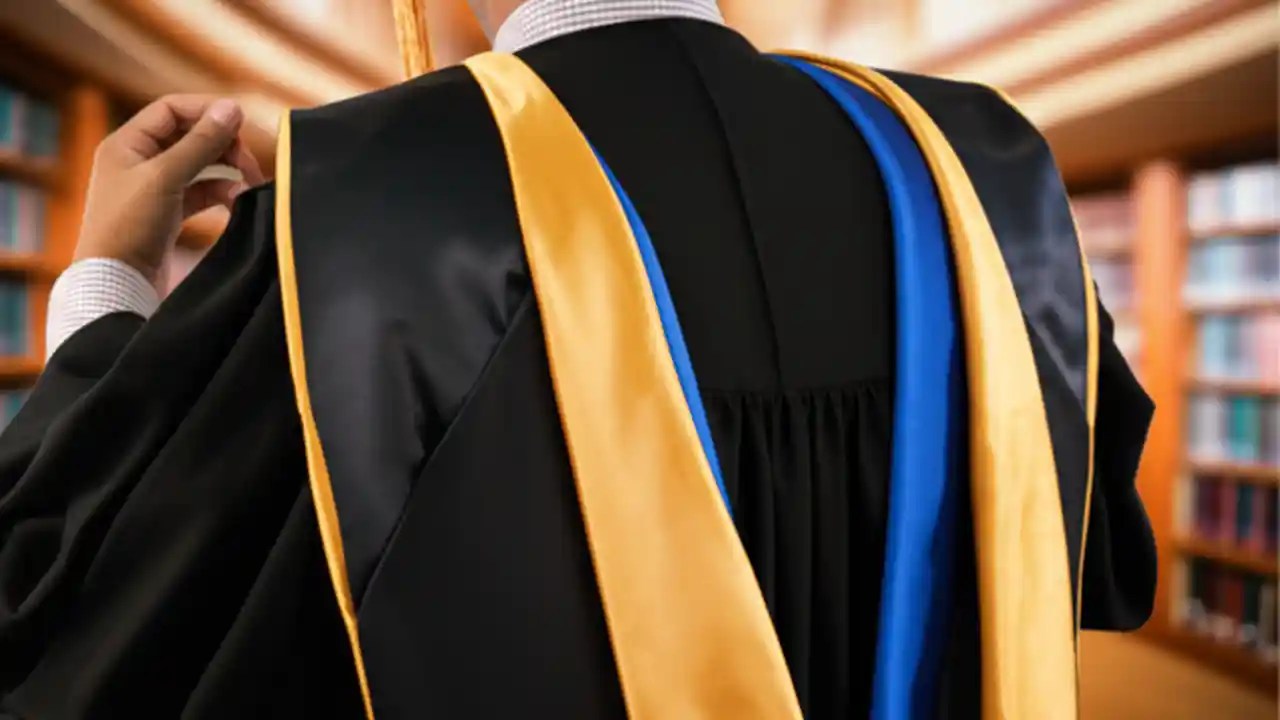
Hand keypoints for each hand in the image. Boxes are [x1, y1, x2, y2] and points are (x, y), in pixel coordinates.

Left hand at [75, 95, 265, 287]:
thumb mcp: (166, 178)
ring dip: (227, 171)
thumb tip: (233, 108)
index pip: (172, 109)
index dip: (207, 112)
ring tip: (251, 186)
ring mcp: (154, 189)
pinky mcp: (168, 214)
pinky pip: (201, 192)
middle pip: (190, 136)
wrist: (117, 283)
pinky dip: (222, 193)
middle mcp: (138, 161)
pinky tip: (237, 202)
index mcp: (127, 144)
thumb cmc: (130, 227)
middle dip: (224, 146)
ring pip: (200, 165)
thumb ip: (201, 142)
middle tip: (250, 164)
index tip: (241, 124)